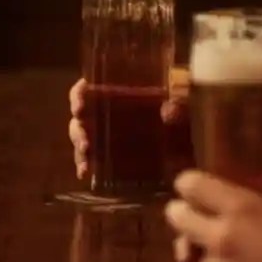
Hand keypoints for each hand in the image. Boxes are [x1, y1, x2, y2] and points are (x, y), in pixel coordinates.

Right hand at [68, 77, 189, 180]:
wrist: (183, 151)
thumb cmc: (175, 121)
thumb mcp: (178, 111)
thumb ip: (176, 107)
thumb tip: (169, 110)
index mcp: (116, 94)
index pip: (87, 89)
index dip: (78, 94)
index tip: (79, 105)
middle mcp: (104, 112)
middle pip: (81, 117)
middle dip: (78, 128)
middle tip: (86, 139)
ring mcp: (102, 135)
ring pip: (81, 137)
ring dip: (80, 146)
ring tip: (87, 155)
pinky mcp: (104, 155)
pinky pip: (89, 158)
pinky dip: (83, 164)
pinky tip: (85, 172)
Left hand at [165, 170, 261, 261]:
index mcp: (241, 210)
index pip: (191, 185)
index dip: (192, 183)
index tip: (199, 186)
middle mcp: (220, 239)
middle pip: (176, 218)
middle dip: (186, 216)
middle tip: (203, 218)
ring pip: (192, 255)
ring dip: (204, 252)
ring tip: (228, 254)